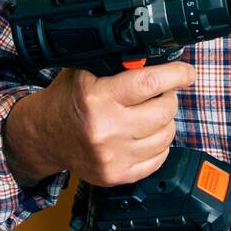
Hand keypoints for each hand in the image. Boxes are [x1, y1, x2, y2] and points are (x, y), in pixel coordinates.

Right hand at [4, 61, 193, 186]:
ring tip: (149, 113)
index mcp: (96, 97)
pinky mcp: (117, 175)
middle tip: (159, 92)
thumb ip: (118, 63)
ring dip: (164, 121)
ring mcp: (112, 156)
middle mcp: (105, 129)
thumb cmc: (68, 100)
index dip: (176, 74)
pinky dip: (158, 143)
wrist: (43, 136)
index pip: (149, 83)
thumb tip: (157, 55)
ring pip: (167, 135)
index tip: (187, 72)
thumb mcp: (85, 71)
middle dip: (168, 96)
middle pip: (164, 111)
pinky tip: (144, 133)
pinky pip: (159, 158)